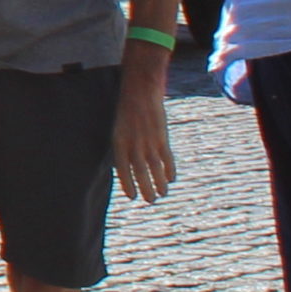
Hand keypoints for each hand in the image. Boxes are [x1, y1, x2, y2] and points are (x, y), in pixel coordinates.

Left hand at [112, 68, 175, 203]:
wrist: (140, 89)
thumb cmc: (127, 110)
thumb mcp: (118, 127)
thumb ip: (123, 145)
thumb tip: (126, 165)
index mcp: (119, 140)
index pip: (122, 168)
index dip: (127, 183)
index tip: (132, 197)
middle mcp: (133, 142)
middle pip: (140, 171)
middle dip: (146, 188)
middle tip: (150, 202)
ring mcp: (149, 139)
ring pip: (154, 166)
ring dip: (159, 182)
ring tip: (162, 195)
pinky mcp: (161, 135)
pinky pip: (166, 156)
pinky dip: (169, 169)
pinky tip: (171, 179)